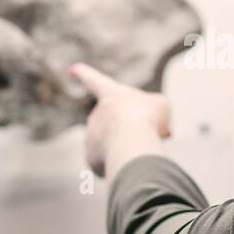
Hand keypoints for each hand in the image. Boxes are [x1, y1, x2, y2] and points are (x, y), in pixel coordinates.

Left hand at [68, 63, 171, 178]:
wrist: (131, 141)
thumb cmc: (147, 117)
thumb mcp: (160, 106)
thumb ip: (154, 113)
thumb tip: (153, 131)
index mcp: (109, 95)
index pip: (95, 81)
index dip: (86, 74)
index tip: (72, 68)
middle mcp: (96, 115)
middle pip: (116, 123)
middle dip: (133, 131)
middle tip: (152, 135)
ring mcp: (91, 137)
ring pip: (115, 145)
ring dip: (130, 149)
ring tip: (141, 150)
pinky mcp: (91, 158)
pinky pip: (110, 163)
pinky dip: (123, 165)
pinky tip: (132, 163)